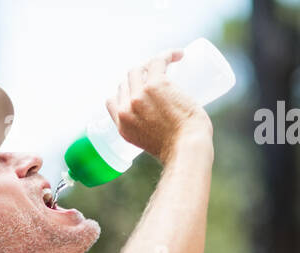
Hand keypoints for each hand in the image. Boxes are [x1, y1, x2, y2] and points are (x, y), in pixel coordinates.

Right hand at [105, 50, 212, 165]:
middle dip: (140, 77)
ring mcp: (139, 96)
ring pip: (138, 69)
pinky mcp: (156, 84)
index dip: (125, 92)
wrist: (186, 150)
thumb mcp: (149, 145)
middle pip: (126, 82)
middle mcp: (126, 110)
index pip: (112, 100)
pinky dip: (169, 55)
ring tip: (167, 66)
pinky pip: (158, 60)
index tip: (139, 90)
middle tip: (158, 78)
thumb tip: (158, 123)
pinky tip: (179, 55)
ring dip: (151, 65)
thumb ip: (146, 133)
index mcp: (122, 126)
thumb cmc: (177, 150)